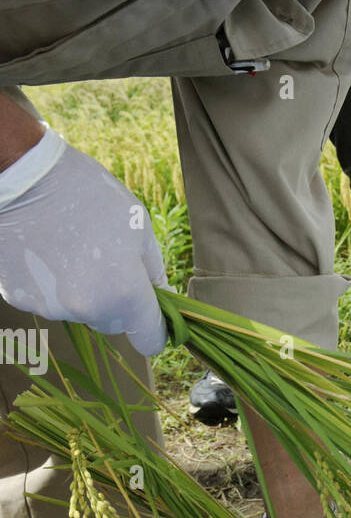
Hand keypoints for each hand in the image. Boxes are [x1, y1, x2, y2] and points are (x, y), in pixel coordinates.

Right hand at [0, 129, 167, 355]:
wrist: (20, 176)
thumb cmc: (87, 193)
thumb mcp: (138, 224)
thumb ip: (153, 270)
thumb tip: (163, 297)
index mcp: (124, 293)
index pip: (150, 340)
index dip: (156, 330)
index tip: (154, 317)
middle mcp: (88, 309)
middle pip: (112, 324)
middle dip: (117, 303)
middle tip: (105, 262)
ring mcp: (51, 307)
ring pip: (79, 312)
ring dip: (82, 292)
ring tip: (70, 249)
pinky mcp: (20, 300)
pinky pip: (49, 301)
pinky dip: (51, 285)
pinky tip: (46, 251)